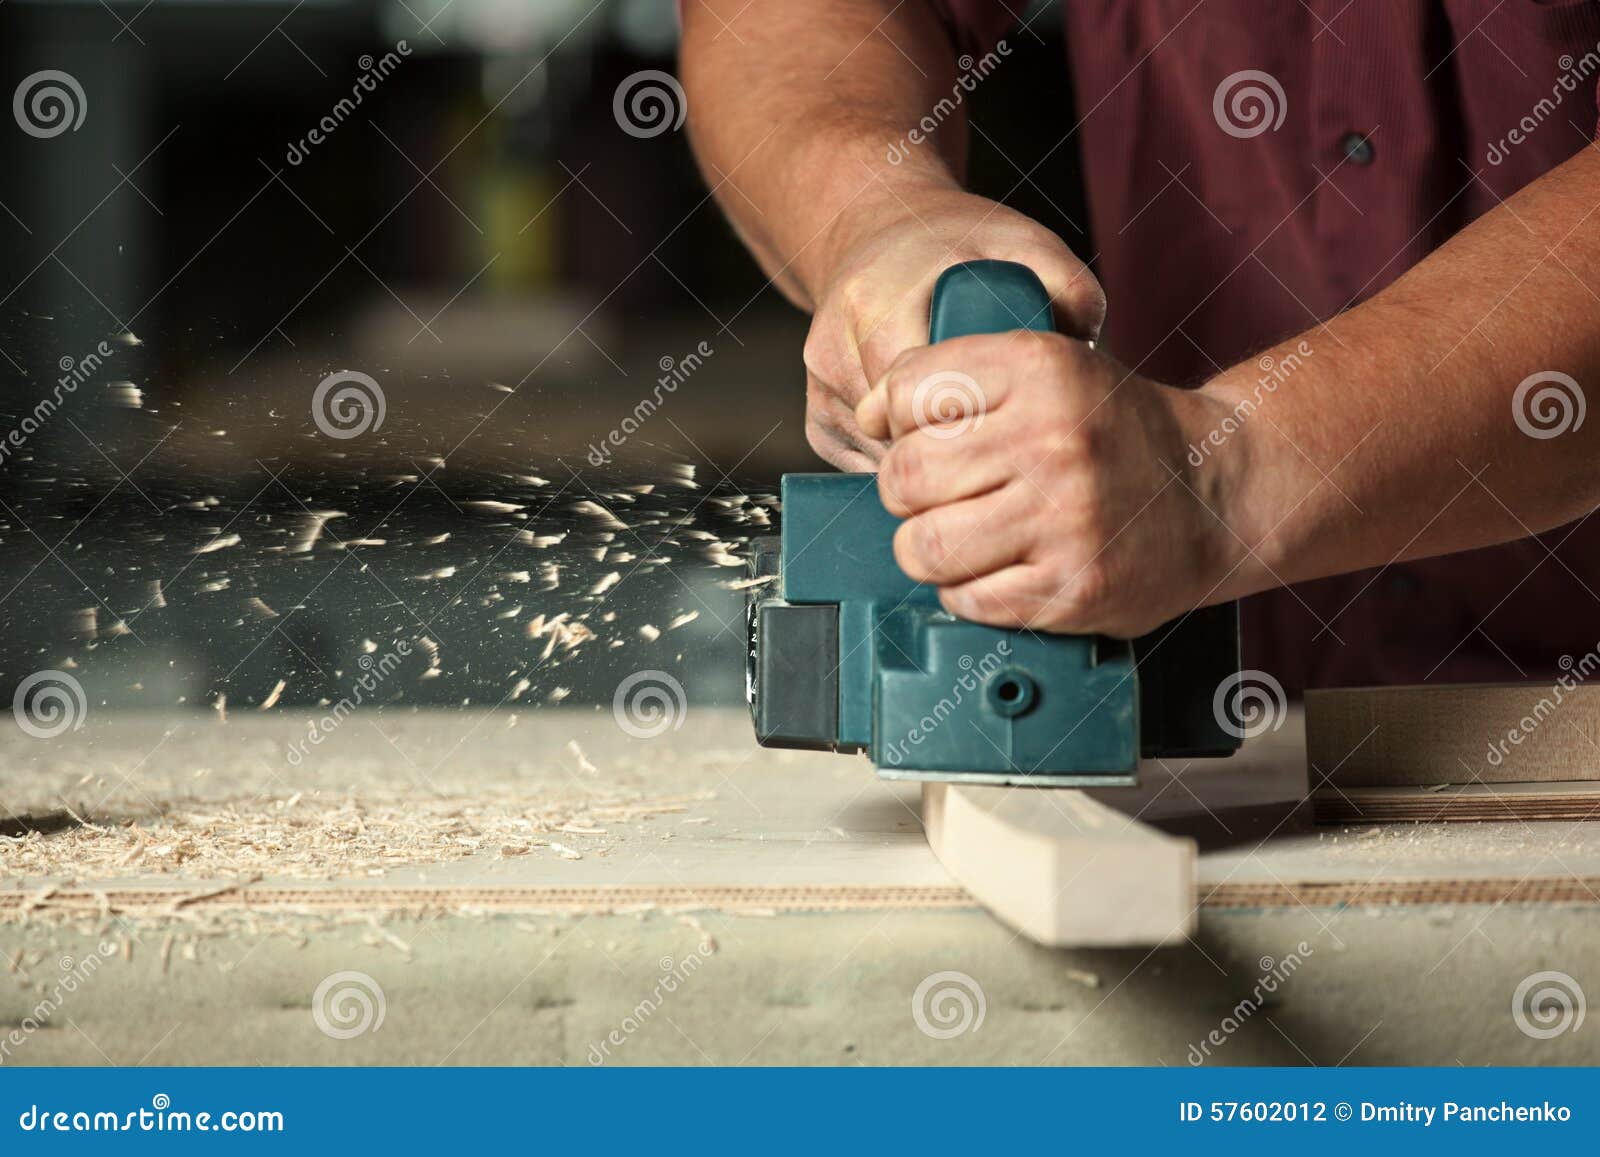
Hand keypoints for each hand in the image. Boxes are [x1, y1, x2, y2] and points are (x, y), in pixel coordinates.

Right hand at [802, 186, 1104, 469]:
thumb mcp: (1021, 242)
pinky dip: (904, 463)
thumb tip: (1084, 355)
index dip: (968, 423)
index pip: (915, 396)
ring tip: (974, 436)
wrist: (880, 227)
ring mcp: (819, 384)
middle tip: (1004, 444)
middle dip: (951, 449)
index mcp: (879, 299)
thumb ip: (1066, 288)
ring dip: (928, 461)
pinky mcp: (816, 414)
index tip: (1010, 427)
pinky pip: (861, 464)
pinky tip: (937, 439)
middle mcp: (834, 344)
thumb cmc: (956, 242)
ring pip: (877, 458)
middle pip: (894, 436)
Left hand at [855, 330, 1244, 636]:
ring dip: (929, 548)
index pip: (907, 390)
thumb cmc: (1112, 430)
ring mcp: (1065, 519)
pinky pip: (965, 599)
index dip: (898, 418)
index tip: (921, 434)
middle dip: (907, 491)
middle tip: (942, 494)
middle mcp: (1053, 440)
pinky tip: (1001, 569)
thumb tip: (866, 413)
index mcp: (1042, 368)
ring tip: (963, 536)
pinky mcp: (1071, 588)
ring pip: (922, 546)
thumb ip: (956, 376)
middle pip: (905, 474)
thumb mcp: (1049, 369)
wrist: (1214, 490)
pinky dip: (968, 591)